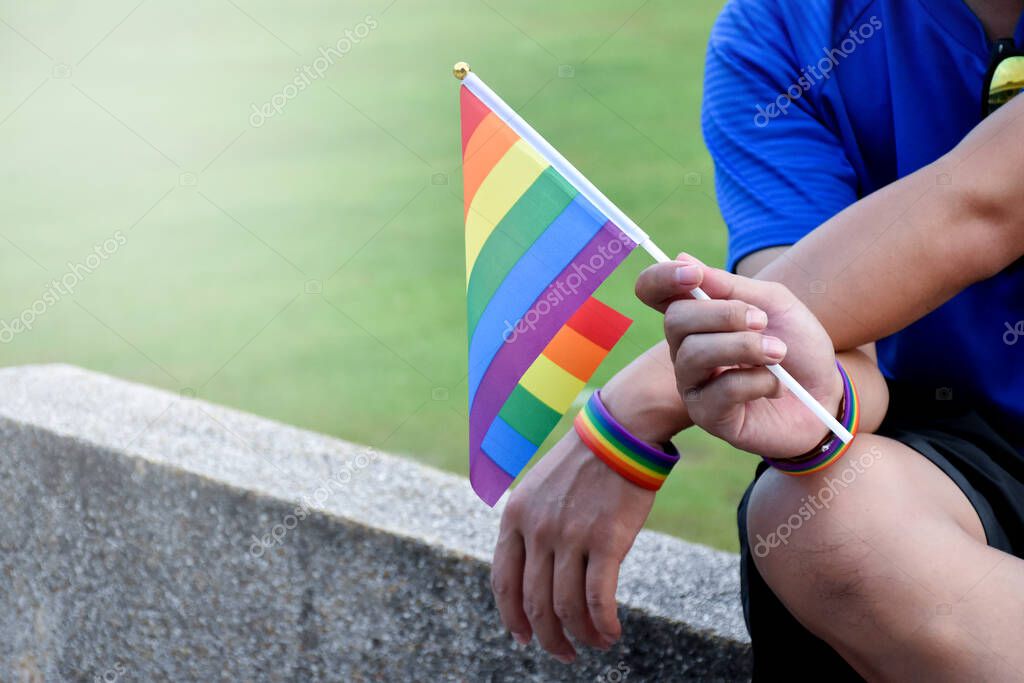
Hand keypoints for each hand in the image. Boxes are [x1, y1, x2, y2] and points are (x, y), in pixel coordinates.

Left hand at [491, 424, 655, 661]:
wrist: (620, 433)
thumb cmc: (584, 464)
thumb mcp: (539, 490)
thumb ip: (530, 528)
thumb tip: (532, 576)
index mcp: (515, 517)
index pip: (502, 582)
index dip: (512, 618)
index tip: (525, 638)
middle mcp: (537, 529)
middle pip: (534, 604)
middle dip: (548, 638)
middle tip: (563, 652)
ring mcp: (570, 536)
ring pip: (566, 607)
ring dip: (580, 636)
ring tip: (595, 644)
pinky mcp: (606, 540)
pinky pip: (599, 599)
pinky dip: (604, 625)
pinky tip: (612, 633)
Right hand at [635, 253, 842, 457]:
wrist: (825, 394)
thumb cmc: (797, 346)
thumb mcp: (774, 305)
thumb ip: (731, 287)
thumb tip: (681, 258)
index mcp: (696, 317)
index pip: (653, 292)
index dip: (660, 278)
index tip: (693, 275)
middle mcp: (685, 349)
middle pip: (675, 320)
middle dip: (723, 314)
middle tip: (761, 321)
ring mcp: (692, 384)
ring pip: (695, 354)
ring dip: (744, 347)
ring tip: (778, 353)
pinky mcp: (708, 416)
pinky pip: (721, 390)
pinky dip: (758, 381)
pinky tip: (776, 386)